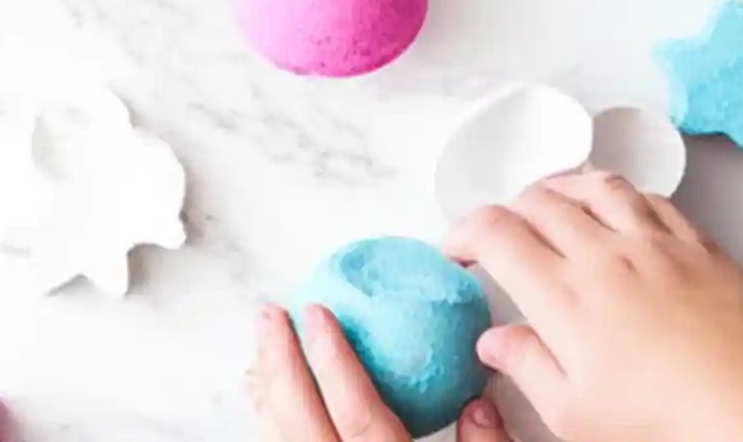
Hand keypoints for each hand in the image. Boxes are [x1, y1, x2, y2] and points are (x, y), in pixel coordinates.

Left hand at [248, 302, 510, 440]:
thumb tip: (481, 403)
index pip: (360, 417)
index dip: (335, 362)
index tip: (319, 313)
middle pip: (301, 421)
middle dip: (281, 363)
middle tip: (271, 314)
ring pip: (279, 437)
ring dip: (266, 388)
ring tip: (261, 345)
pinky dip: (267, 419)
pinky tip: (264, 398)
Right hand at [445, 170, 742, 441]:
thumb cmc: (671, 422)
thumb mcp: (574, 413)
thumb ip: (526, 366)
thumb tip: (496, 342)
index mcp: (563, 296)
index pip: (493, 231)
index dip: (462, 231)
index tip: (457, 248)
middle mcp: (604, 256)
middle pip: (536, 200)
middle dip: (503, 210)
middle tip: (497, 232)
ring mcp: (654, 244)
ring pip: (592, 184)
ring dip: (558, 188)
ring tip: (547, 200)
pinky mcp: (697, 245)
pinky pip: (649, 197)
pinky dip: (618, 193)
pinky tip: (616, 207)